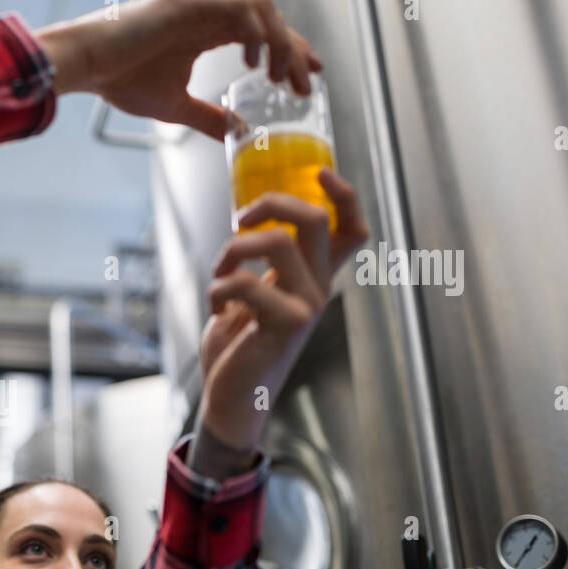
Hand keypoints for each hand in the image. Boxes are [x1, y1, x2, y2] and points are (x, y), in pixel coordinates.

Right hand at [36, 0, 321, 138]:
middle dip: (294, 51)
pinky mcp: (193, 3)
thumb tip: (236, 134)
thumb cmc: (121, 80)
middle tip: (305, 82)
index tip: (306, 78)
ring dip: (280, 42)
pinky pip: (241, 10)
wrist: (88, 65)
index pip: (262, 35)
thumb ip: (209, 118)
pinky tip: (253, 63)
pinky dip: (255, 34)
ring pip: (263, 11)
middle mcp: (210, 12)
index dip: (289, 53)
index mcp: (207, 30)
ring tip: (278, 76)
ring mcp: (202, 3)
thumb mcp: (176, 107)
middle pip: (271, 22)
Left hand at [195, 170, 369, 457]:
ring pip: (274, 242)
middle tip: (239, 218)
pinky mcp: (285, 324)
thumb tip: (253, 220)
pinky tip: (216, 308)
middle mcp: (318, 289)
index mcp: (314, 279)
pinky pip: (245, 281)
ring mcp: (306, 307)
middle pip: (315, 220)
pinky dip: (218, 288)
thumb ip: (263, 266)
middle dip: (271, 203)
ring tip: (218, 274)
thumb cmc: (238, 346)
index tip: (320, 171)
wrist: (231, 397)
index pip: (351, 231)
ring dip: (231, 250)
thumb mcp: (253, 296)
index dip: (345, 197)